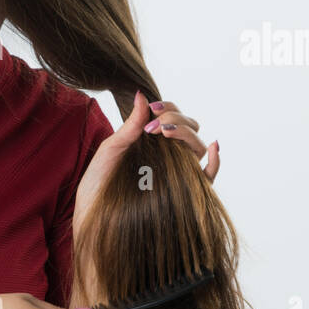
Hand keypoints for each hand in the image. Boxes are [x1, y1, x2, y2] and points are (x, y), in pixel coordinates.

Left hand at [74, 90, 220, 239]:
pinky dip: (215, 161)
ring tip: (167, 134)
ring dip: (188, 135)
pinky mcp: (184, 192)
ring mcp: (177, 173)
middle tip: (157, 126)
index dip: (169, 109)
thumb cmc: (98, 183)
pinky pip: (209, 177)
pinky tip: (213, 147)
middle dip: (177, 120)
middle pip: (190, 129)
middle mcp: (168, 155)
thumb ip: (131, 124)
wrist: (93, 214)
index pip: (173, 117)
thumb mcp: (111, 149)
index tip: (153, 111)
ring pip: (198, 148)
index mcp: (152, 142)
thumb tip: (143, 94)